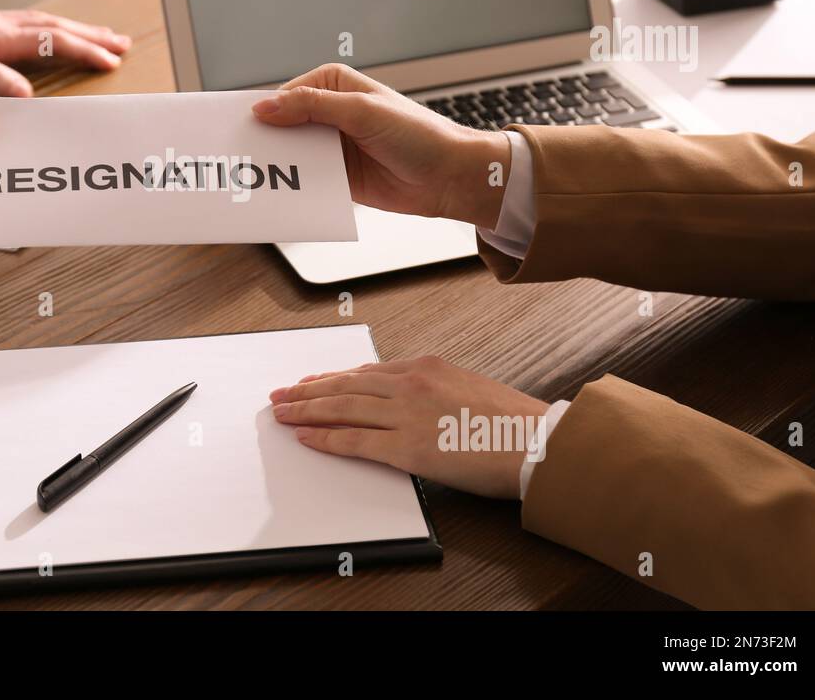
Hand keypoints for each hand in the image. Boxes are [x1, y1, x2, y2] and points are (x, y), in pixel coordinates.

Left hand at [0, 0, 131, 97]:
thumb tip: (27, 96)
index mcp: (0, 36)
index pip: (53, 41)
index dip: (85, 51)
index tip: (111, 61)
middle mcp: (4, 26)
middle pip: (58, 28)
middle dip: (92, 37)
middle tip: (122, 44)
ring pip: (47, 24)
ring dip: (78, 31)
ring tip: (101, 37)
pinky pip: (32, 26)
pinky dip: (53, 30)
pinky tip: (54, 37)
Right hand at [251, 63, 510, 228]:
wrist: (450, 177)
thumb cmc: (418, 135)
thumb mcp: (361, 112)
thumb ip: (311, 107)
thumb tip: (264, 106)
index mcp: (332, 85)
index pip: (282, 95)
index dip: (257, 111)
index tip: (231, 125)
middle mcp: (328, 113)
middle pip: (280, 126)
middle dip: (260, 141)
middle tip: (232, 155)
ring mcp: (331, 146)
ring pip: (289, 155)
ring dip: (274, 167)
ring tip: (247, 177)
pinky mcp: (335, 177)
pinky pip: (304, 180)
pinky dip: (290, 187)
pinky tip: (275, 194)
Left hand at [268, 357, 549, 498]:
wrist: (534, 443)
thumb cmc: (509, 422)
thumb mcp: (466, 387)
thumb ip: (432, 389)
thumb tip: (408, 400)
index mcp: (425, 367)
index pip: (365, 371)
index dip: (332, 377)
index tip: (311, 380)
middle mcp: (410, 384)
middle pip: (345, 385)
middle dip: (308, 390)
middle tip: (281, 393)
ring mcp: (406, 414)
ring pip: (341, 408)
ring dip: (306, 410)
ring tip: (281, 412)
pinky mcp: (406, 447)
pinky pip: (354, 441)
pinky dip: (325, 439)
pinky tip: (305, 438)